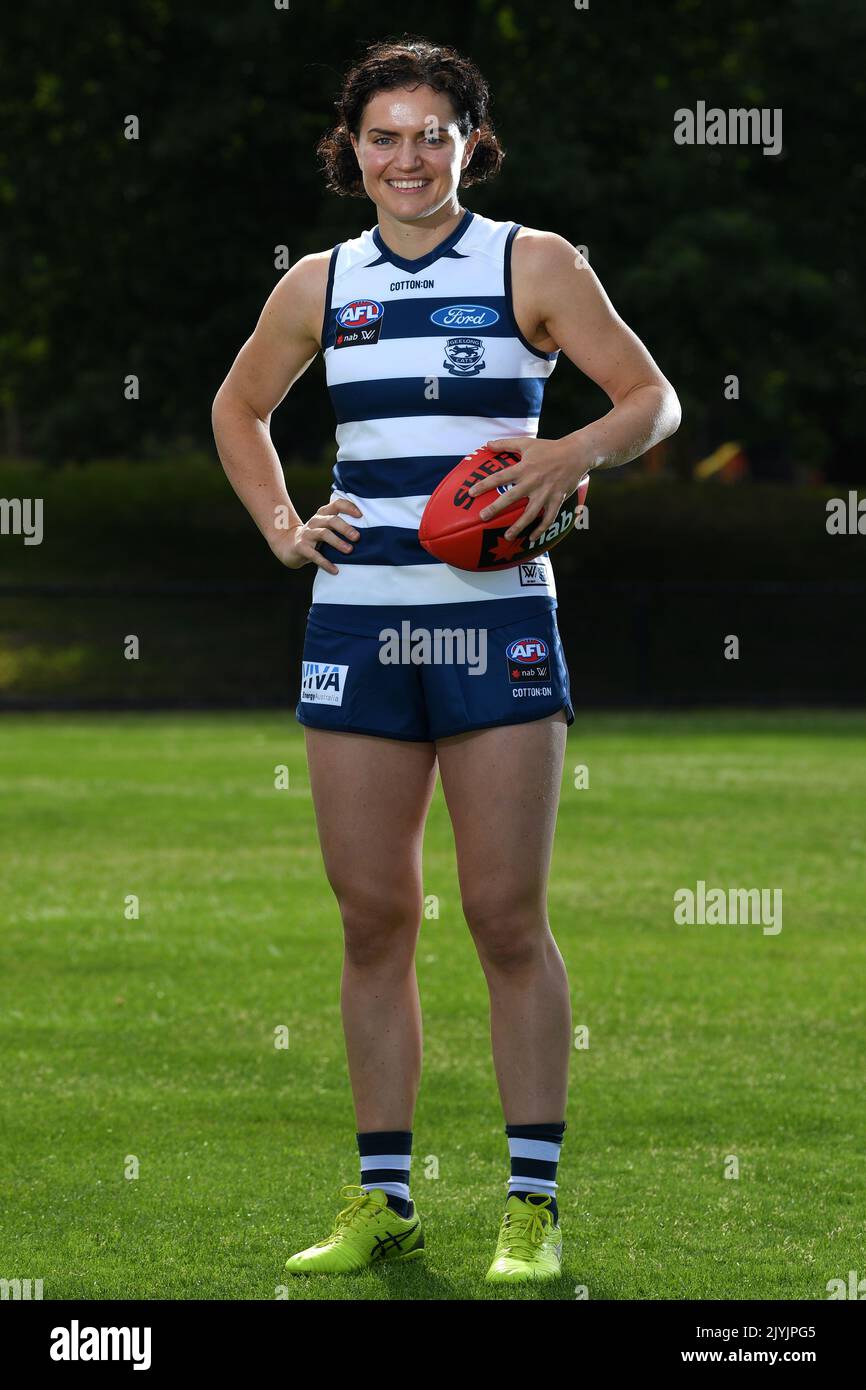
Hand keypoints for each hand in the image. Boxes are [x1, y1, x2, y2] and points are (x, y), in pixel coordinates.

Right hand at [271, 496, 363, 573]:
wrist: (288, 546)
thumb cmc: (315, 538)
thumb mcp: (326, 528)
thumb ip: (340, 527)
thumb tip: (366, 535)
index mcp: (323, 514)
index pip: (336, 505)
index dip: (348, 507)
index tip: (360, 515)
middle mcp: (315, 521)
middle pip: (331, 520)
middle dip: (345, 528)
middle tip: (357, 538)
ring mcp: (307, 534)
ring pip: (324, 534)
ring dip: (338, 542)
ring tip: (349, 551)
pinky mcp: (301, 547)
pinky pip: (315, 555)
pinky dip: (326, 563)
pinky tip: (335, 570)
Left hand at [469, 436, 589, 542]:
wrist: (576, 454)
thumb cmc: (549, 448)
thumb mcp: (526, 443)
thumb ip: (505, 444)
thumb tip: (487, 444)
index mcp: (524, 468)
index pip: (499, 477)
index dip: (484, 485)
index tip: (471, 493)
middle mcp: (533, 482)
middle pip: (511, 497)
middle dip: (495, 508)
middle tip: (483, 517)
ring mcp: (545, 492)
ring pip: (530, 513)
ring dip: (518, 526)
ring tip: (507, 536)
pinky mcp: (557, 499)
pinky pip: (548, 518)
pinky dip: (541, 529)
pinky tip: (532, 538)